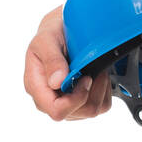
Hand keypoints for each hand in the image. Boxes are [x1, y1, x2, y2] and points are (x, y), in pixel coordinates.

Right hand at [23, 4, 112, 120]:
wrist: (63, 29)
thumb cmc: (51, 34)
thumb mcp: (46, 40)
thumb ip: (51, 60)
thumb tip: (56, 82)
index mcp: (36, 86)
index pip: (55, 110)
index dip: (74, 100)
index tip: (85, 78)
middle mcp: (49, 98)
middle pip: (76, 112)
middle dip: (90, 91)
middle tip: (91, 69)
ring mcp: (66, 102)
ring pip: (91, 110)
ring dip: (99, 89)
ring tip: (94, 70)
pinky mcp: (81, 101)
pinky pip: (101, 106)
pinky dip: (105, 90)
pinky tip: (97, 75)